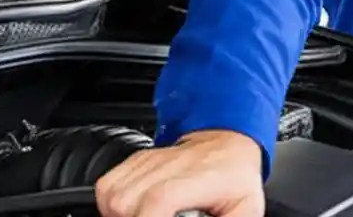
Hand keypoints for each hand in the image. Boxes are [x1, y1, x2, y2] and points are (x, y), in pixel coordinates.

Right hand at [95, 130, 263, 216]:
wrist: (229, 144)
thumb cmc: (236, 178)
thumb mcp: (245, 208)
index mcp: (195, 179)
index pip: (158, 201)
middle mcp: (166, 166)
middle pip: (126, 205)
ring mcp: (147, 162)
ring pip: (113, 198)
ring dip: (124, 215)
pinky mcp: (134, 162)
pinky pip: (107, 188)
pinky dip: (113, 205)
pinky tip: (134, 210)